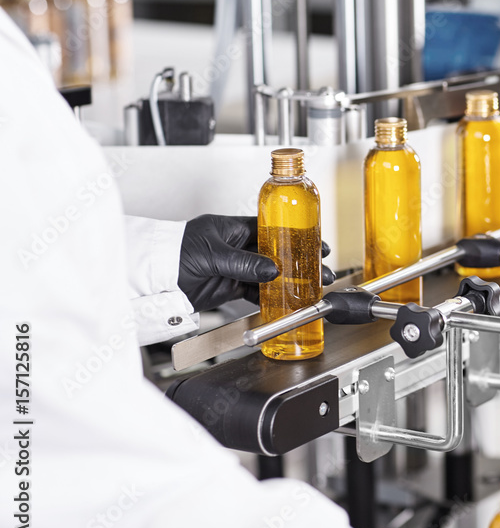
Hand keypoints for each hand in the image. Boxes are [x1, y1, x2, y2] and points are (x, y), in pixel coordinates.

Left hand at [178, 215, 333, 312]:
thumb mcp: (212, 254)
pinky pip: (255, 291)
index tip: (314, 240)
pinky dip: (271, 296)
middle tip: (320, 267)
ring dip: (288, 281)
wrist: (151, 281)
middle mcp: (236, 247)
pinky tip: (286, 299)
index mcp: (232, 228)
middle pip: (275, 253)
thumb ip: (243, 263)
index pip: (271, 228)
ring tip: (310, 287)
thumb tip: (273, 269)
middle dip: (298, 260)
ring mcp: (233, 267)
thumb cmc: (173, 254)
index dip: (295, 235)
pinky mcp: (228, 287)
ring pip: (268, 274)